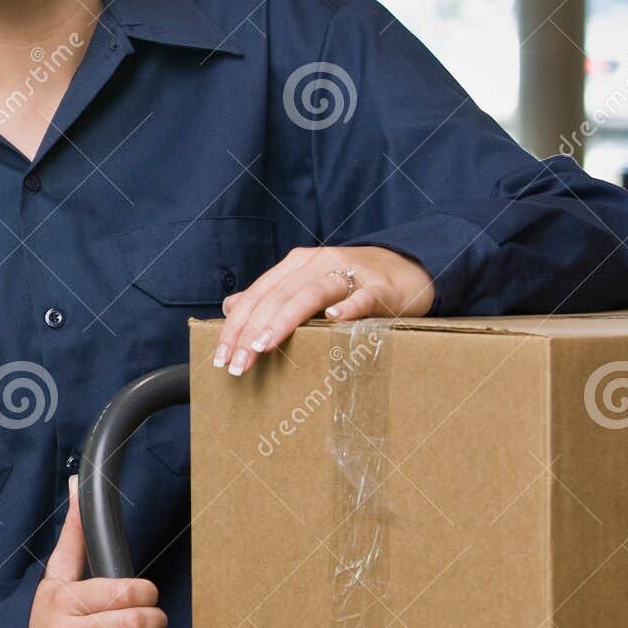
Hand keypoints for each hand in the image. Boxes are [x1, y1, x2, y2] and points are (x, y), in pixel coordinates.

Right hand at [28, 474, 168, 627]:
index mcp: (63, 598)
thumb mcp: (56, 576)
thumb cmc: (47, 618)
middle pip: (130, 623)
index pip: (121, 591)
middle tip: (157, 621)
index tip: (149, 595)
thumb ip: (74, 533)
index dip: (147, 593)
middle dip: (155, 622)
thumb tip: (77, 483)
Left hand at [210, 244, 435, 376]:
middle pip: (278, 295)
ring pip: (311, 293)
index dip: (236, 324)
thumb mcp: (307, 284)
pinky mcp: (380, 287)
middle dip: (252, 330)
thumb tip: (230, 305)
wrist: (406, 269)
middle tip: (237, 365)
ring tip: (263, 345)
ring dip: (284, 319)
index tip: (221, 356)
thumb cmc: (351, 284)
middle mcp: (318, 263)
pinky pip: (362, 297)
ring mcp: (350, 273)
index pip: (259, 294)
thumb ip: (271, 295)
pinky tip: (333, 319)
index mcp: (297, 264)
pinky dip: (348, 306)